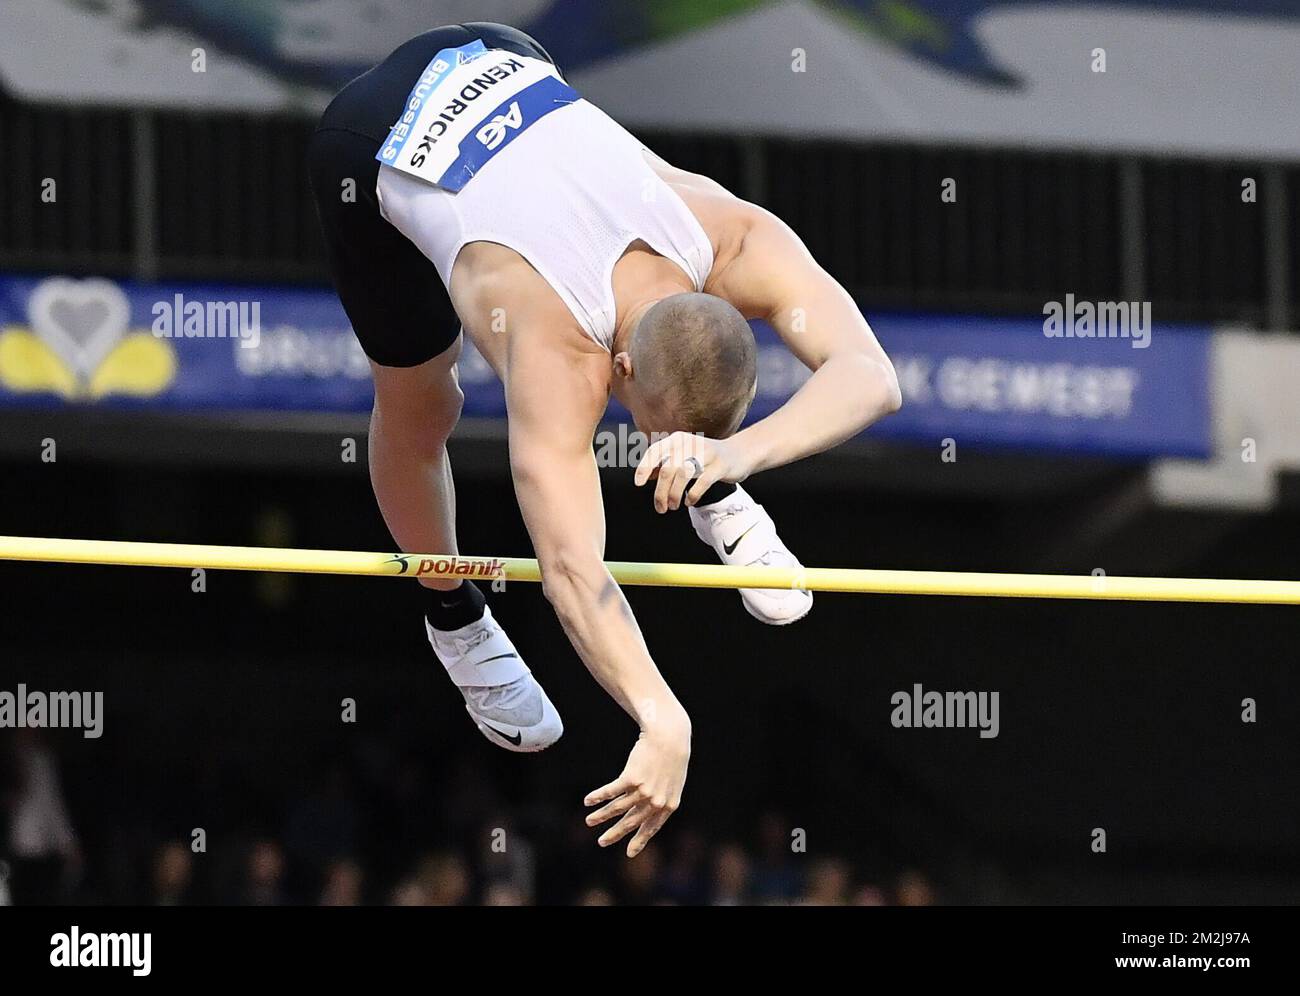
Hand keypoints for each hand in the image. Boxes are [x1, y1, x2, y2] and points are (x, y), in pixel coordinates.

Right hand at [584, 716, 690, 856]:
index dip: (640, 840)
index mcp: (668, 805)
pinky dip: (598, 796)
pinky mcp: (632, 778)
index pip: (651, 828)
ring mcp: (644, 791)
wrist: (669, 737)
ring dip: (601, 815)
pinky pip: (611, 791)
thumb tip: (647, 811)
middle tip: (602, 842)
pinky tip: (588, 800)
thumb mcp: (672, 782)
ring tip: (589, 821)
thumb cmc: (671, 758)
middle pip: (631, 822)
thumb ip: (660, 798)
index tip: (629, 853)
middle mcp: (656, 802)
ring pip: (617, 808)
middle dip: (615, 833)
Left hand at [634, 432, 752, 512]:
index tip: (638, 484)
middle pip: (668, 468)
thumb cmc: (706, 457)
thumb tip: (648, 476)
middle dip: (660, 492)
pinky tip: (689, 502)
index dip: (644, 467)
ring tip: (673, 506)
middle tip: (660, 507)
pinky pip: (702, 482)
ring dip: (674, 495)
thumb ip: (666, 463)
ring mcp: (707, 453)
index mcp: (678, 439)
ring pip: (683, 475)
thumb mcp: (684, 455)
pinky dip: (692, 495)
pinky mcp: (720, 465)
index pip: (655, 451)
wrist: (738, 453)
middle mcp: (690, 443)